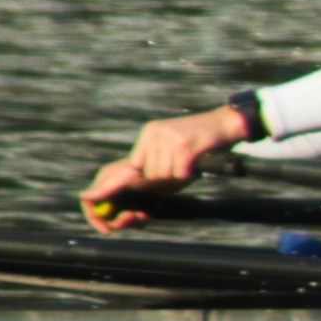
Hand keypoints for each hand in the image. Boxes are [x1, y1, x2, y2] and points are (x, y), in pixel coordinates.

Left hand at [81, 102, 253, 227]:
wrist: (228, 124)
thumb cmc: (202, 144)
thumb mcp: (174, 151)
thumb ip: (157, 166)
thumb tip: (137, 190)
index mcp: (149, 133)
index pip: (132, 165)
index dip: (120, 184)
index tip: (93, 197)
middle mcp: (155, 133)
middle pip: (148, 175)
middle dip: (163, 183)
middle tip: (180, 176)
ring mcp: (169, 138)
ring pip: (163, 176)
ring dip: (178, 180)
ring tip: (191, 167)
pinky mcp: (185, 145)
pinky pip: (179, 174)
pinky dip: (189, 176)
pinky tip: (197, 165)